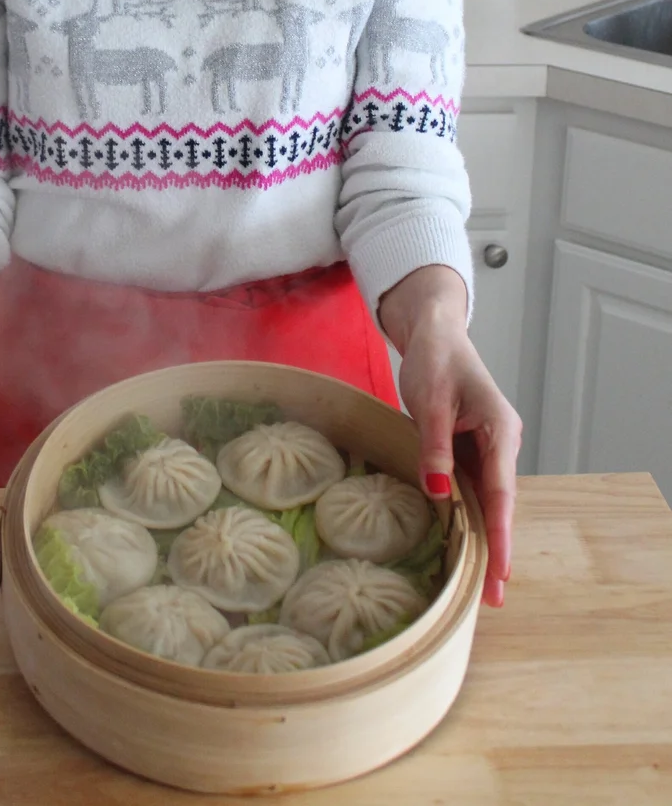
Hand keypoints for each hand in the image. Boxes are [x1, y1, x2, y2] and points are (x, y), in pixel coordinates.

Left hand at [378, 265, 522, 607]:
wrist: (434, 333)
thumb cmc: (434, 360)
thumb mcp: (430, 400)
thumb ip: (434, 446)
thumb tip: (438, 492)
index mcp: (500, 429)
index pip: (501, 492)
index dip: (500, 535)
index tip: (500, 572)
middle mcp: (501, 443)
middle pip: (501, 504)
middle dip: (497, 550)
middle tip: (493, 598)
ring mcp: (487, 448)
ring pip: (488, 500)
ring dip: (485, 538)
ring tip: (481, 585)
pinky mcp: (471, 449)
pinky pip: (473, 489)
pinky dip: (470, 517)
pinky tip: (465, 546)